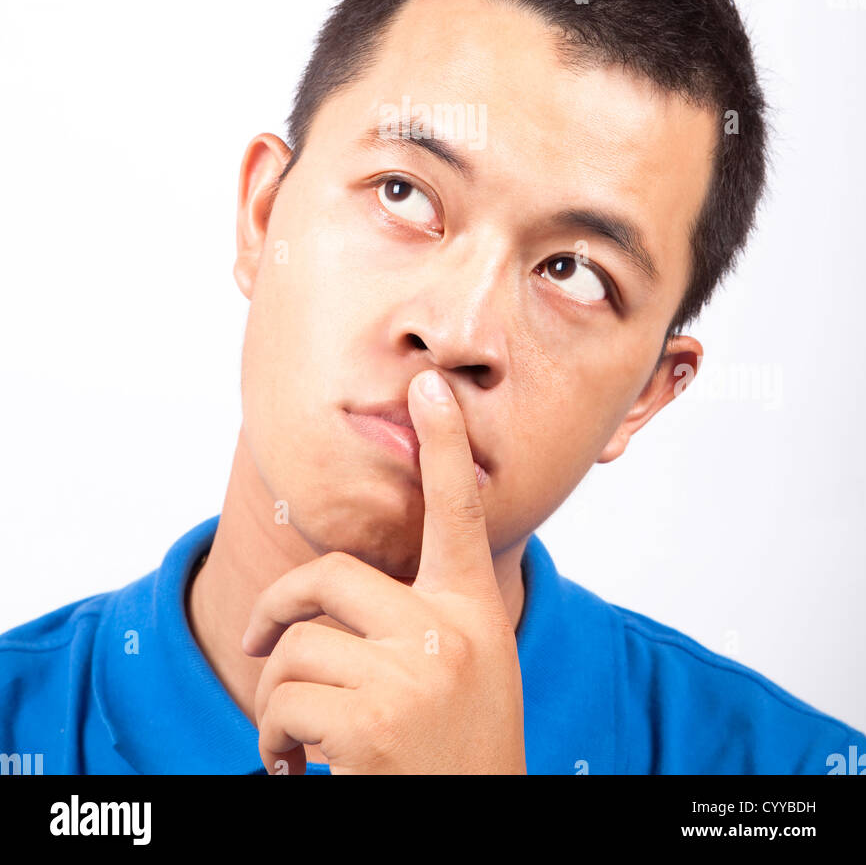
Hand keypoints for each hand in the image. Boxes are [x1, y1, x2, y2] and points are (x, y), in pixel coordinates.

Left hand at [242, 368, 526, 774]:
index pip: (460, 511)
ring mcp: (411, 677)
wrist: (481, 832)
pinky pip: (282, 705)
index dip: (445, 444)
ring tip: (294, 744)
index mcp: (474, 612)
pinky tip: (297, 771)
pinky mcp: (372, 726)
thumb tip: (336, 602)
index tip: (427, 384)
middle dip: (278, 610)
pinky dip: (271, 743)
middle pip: (328, 578)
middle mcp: (448, 633)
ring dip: (274, 702)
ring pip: (295, 649)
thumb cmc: (462, 756)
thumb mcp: (469, 673)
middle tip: (260, 644)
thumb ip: (424, 622)